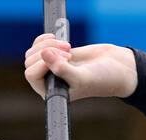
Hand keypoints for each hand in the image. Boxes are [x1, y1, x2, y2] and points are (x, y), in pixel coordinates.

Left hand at [23, 34, 137, 101]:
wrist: (115, 68)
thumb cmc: (102, 79)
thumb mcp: (82, 77)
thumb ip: (62, 69)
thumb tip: (44, 54)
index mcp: (51, 93)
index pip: (31, 75)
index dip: (43, 63)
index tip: (65, 59)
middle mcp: (48, 82)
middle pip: (30, 61)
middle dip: (47, 51)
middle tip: (69, 52)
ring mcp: (50, 68)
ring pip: (33, 52)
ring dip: (48, 44)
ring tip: (67, 47)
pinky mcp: (55, 56)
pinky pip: (39, 45)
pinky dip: (45, 39)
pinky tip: (58, 40)